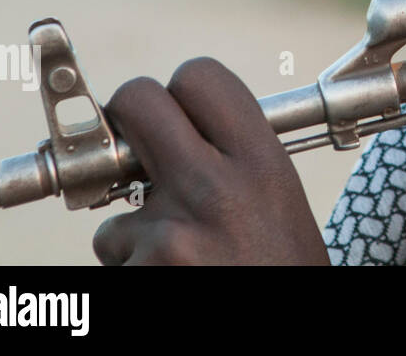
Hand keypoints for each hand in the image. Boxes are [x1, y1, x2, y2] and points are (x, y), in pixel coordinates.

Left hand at [92, 57, 329, 264]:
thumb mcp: (279, 200)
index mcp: (262, 162)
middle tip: (134, 149)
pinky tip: (174, 282)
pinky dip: (133, 272)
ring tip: (183, 260)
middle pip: (137, 101)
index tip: (177, 111)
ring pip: (114, 204)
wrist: (291, 338)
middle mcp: (217, 186)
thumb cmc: (283, 270)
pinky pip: (114, 255)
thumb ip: (235, 159)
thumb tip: (168, 129)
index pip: (201, 77)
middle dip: (124, 121)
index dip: (179, 89)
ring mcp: (172, 232)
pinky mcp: (142, 272)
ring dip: (134, 231)